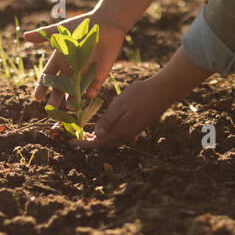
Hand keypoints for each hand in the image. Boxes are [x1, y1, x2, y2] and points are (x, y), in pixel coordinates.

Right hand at [22, 11, 127, 111]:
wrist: (105, 22)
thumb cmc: (81, 25)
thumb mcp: (61, 31)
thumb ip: (43, 35)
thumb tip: (25, 36)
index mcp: (60, 61)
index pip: (48, 77)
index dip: (42, 88)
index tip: (37, 98)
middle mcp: (71, 70)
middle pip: (61, 89)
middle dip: (55, 100)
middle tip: (51, 111)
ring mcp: (85, 73)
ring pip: (77, 91)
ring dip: (74, 100)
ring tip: (70, 107)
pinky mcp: (100, 74)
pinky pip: (95, 86)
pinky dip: (92, 91)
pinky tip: (89, 95)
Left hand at [85, 48, 211, 146]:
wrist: (163, 91)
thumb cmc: (140, 95)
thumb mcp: (119, 105)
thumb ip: (108, 121)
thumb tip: (97, 136)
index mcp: (121, 131)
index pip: (98, 143)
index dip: (84, 144)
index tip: (71, 142)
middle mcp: (127, 134)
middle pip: (105, 144)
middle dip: (91, 142)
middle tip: (79, 136)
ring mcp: (134, 130)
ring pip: (113, 139)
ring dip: (101, 137)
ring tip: (90, 130)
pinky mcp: (138, 124)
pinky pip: (120, 133)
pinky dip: (109, 131)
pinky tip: (106, 123)